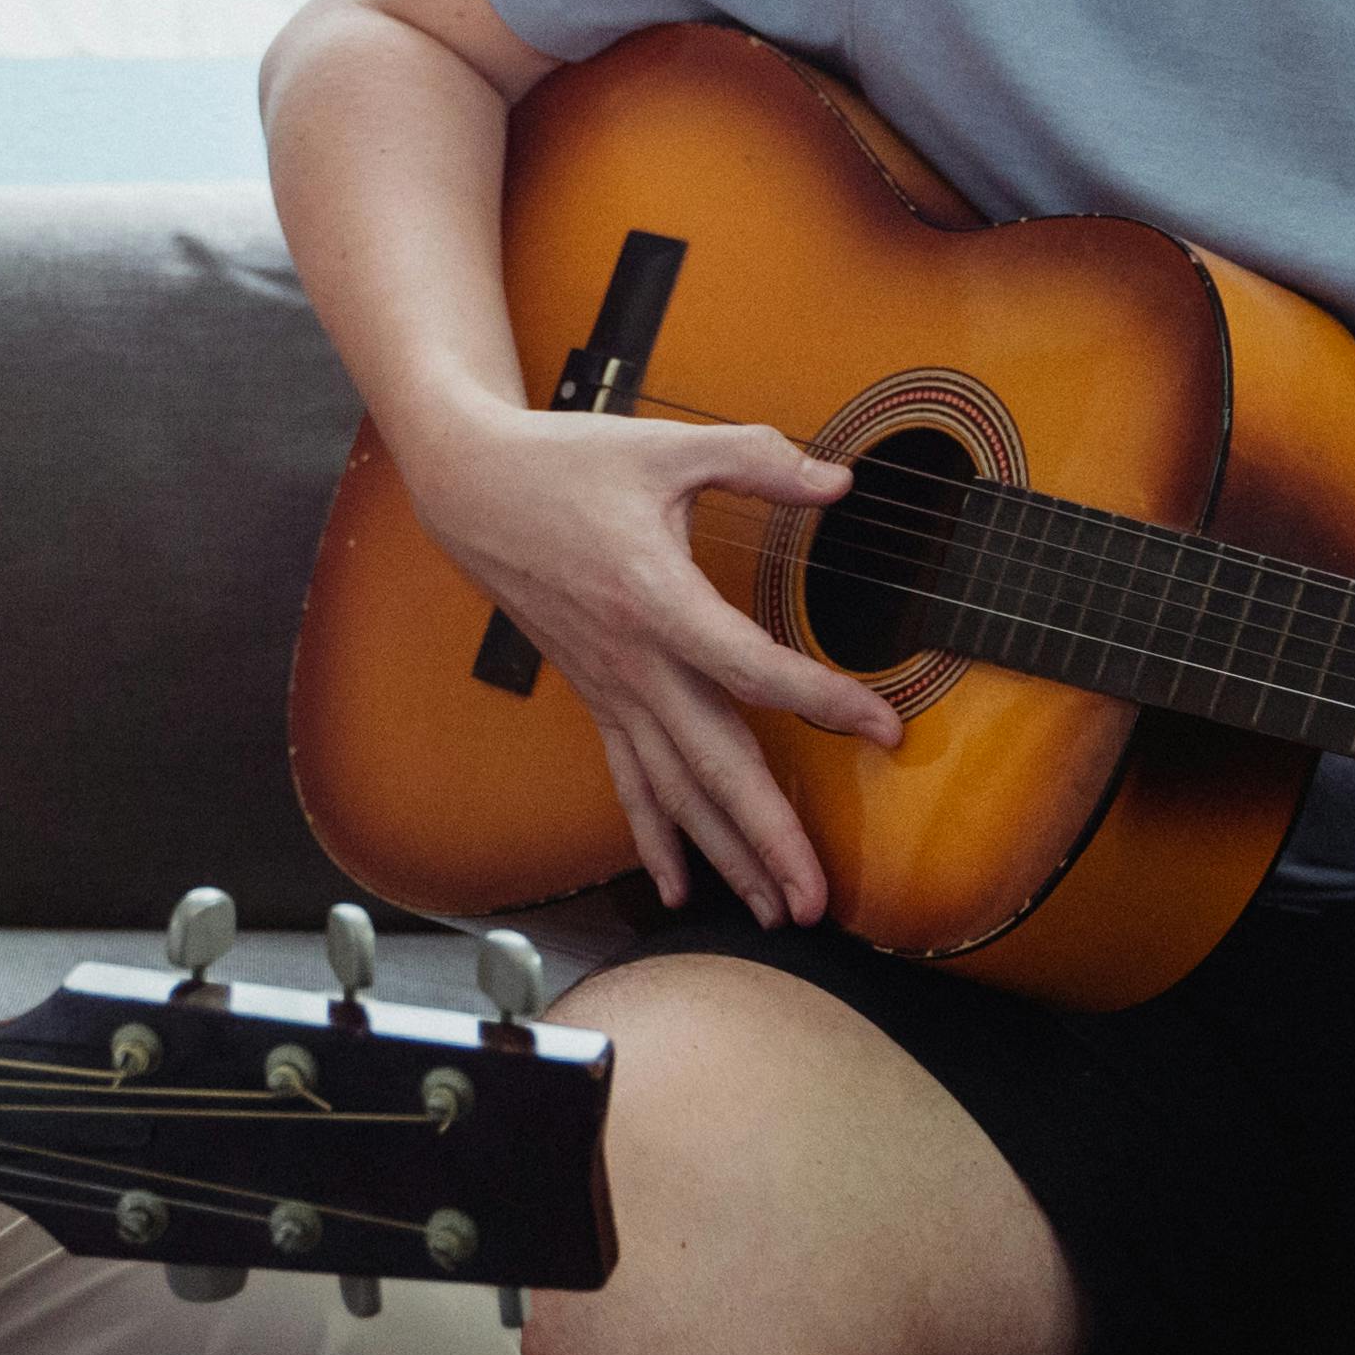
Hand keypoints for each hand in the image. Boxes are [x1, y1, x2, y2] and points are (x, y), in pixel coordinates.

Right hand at [395, 399, 887, 921]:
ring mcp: (611, 689)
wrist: (470, 489)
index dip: (822, 702)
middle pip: (711, 764)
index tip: (884, 728)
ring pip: (674, 790)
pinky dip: (657, 838)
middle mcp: (633, 662)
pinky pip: (631, 780)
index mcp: (656, 599)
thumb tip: (840, 481)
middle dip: (768, 838)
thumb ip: (757, 459)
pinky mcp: (597, 696)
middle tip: (819, 898)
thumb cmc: (566, 463)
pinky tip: (680, 886)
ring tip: (777, 909)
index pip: (750, 669)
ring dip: (726, 855)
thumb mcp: (666, 446)